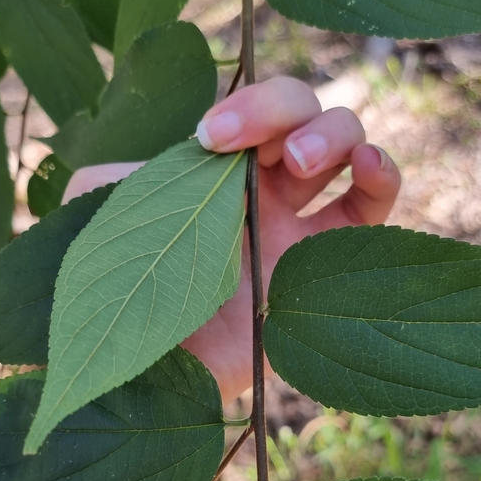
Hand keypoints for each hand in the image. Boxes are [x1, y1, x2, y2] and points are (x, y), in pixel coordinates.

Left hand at [64, 76, 400, 403]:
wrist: (139, 374)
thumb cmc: (111, 295)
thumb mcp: (96, 215)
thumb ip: (117, 168)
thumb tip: (157, 152)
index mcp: (213, 172)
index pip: (253, 110)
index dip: (247, 106)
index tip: (210, 138)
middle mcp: (260, 192)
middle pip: (304, 114)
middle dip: (284, 112)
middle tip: (258, 153)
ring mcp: (298, 229)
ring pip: (347, 148)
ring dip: (335, 133)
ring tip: (300, 161)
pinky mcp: (327, 271)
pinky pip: (373, 214)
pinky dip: (383, 174)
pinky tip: (369, 163)